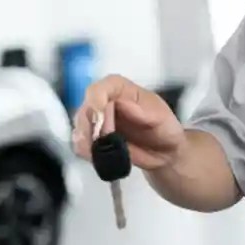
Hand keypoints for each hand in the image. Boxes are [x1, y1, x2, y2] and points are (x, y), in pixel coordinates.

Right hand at [71, 75, 185, 170]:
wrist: (164, 152)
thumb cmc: (164, 128)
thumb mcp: (160, 117)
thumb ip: (142, 110)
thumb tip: (120, 103)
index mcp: (120, 89)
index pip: (99, 88)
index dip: (95, 100)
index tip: (100, 117)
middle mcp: (104, 101)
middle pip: (85, 110)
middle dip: (91, 127)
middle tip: (105, 141)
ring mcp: (96, 120)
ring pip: (79, 128)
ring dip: (87, 142)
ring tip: (104, 152)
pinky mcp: (92, 138)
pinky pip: (80, 144)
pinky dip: (87, 152)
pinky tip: (101, 157)